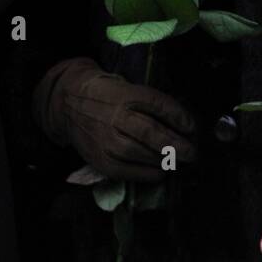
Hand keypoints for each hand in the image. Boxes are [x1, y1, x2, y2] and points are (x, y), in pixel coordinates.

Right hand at [33, 57, 196, 183]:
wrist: (68, 103)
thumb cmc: (106, 95)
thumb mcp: (126, 88)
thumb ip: (150, 104)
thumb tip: (182, 124)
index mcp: (123, 94)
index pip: (155, 103)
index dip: (177, 116)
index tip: (192, 126)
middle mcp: (114, 117)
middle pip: (151, 132)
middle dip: (177, 144)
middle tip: (192, 153)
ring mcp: (106, 139)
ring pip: (142, 154)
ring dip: (165, 160)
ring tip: (177, 161)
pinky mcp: (100, 159)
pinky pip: (130, 171)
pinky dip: (149, 173)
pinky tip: (159, 170)